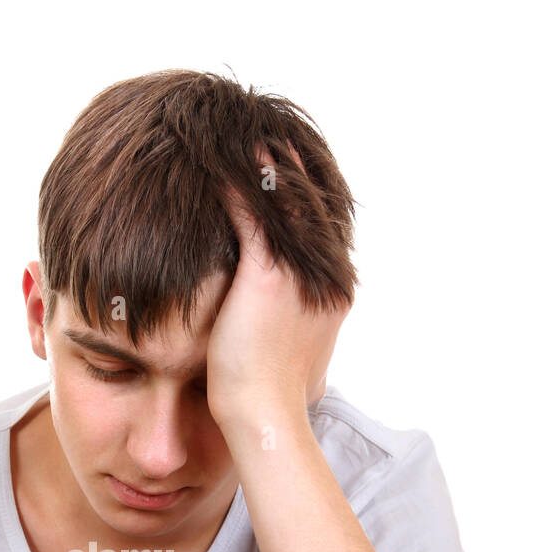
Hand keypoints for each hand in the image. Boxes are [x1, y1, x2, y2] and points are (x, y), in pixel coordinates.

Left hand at [206, 147, 352, 431]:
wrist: (262, 417)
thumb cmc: (262, 398)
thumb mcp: (285, 353)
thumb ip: (286, 326)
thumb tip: (278, 328)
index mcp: (332, 291)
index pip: (321, 230)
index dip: (303, 198)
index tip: (284, 171)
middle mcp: (326, 275)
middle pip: (310, 206)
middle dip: (289, 170)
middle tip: (267, 134)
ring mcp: (302, 272)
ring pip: (285, 202)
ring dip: (264, 167)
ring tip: (243, 135)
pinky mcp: (269, 274)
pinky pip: (253, 213)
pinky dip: (237, 185)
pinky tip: (219, 162)